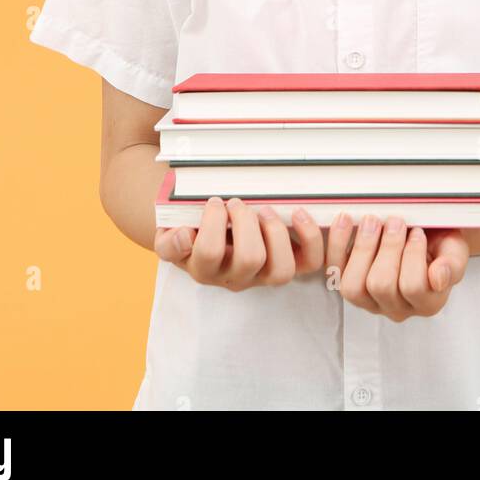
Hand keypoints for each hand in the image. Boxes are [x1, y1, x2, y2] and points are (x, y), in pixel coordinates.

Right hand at [155, 196, 324, 289]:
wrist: (207, 244)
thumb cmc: (191, 235)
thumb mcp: (170, 238)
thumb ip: (169, 242)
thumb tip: (185, 236)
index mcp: (204, 269)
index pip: (208, 253)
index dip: (213, 222)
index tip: (214, 201)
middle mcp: (234, 278)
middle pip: (249, 259)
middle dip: (245, 221)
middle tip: (236, 203)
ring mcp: (262, 276)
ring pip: (281, 269)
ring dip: (276, 232)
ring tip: (264, 209)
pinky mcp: (286, 266)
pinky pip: (309, 263)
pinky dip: (310, 238)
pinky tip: (299, 213)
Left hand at [326, 214, 469, 320]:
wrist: (425, 238)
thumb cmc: (438, 244)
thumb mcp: (455, 250)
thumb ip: (452, 264)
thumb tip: (439, 277)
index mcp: (426, 302)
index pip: (414, 287)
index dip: (413, 255)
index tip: (418, 232)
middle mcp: (397, 308)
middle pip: (381, 286)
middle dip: (387, 247)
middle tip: (395, 221)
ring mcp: (370, 300)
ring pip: (354, 287)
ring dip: (362, 247)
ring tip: (373, 221)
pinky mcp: (349, 284)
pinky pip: (334, 271)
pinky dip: (337, 244)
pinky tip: (346, 221)